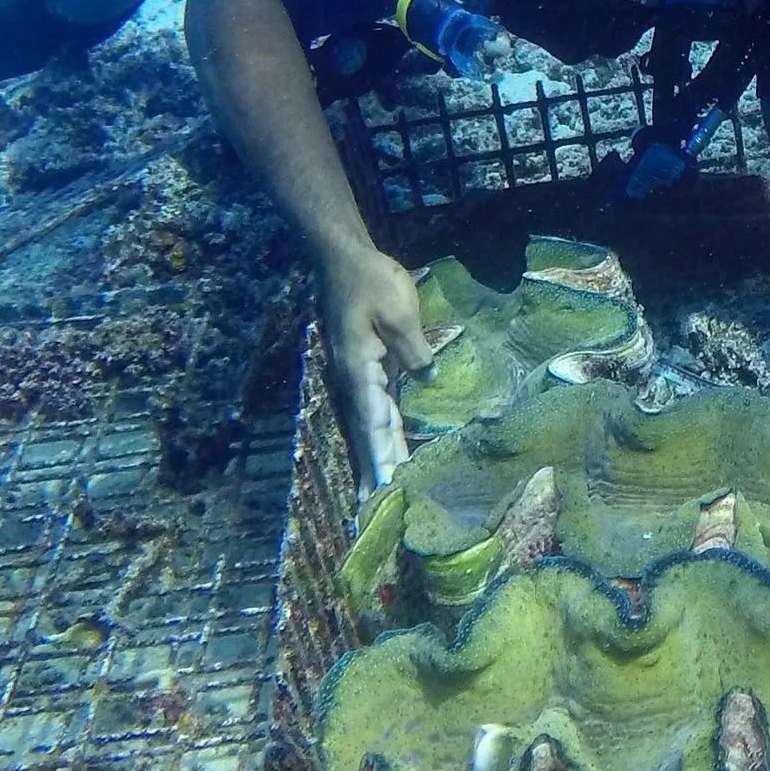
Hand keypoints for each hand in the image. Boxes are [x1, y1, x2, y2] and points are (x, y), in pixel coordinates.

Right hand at [316, 243, 431, 488]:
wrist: (342, 258)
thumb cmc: (369, 281)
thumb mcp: (398, 311)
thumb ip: (413, 349)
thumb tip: (427, 377)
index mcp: (359, 372)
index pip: (373, 424)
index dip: (381, 458)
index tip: (386, 489)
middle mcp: (355, 381)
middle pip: (368, 435)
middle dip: (376, 472)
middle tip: (379, 511)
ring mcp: (360, 377)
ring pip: (371, 426)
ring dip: (378, 459)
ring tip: (382, 496)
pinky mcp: (368, 370)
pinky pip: (378, 410)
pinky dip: (384, 435)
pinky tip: (392, 453)